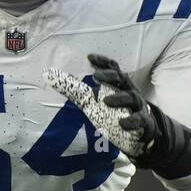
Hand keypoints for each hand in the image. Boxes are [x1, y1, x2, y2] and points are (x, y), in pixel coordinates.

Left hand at [44, 55, 190, 178]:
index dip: (103, 62)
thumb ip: (75, 89)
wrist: (141, 132)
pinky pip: (139, 120)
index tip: (89, 58)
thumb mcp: (93, 100)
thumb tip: (48, 74)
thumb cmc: (114, 111)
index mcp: (118, 84)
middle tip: (96, 76)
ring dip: (119, 98)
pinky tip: (122, 123)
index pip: (113, 68)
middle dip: (110, 76)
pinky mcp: (143, 123)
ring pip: (130, 98)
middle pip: (121, 79)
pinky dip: (131, 121)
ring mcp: (137, 106)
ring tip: (105, 101)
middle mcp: (129, 91)